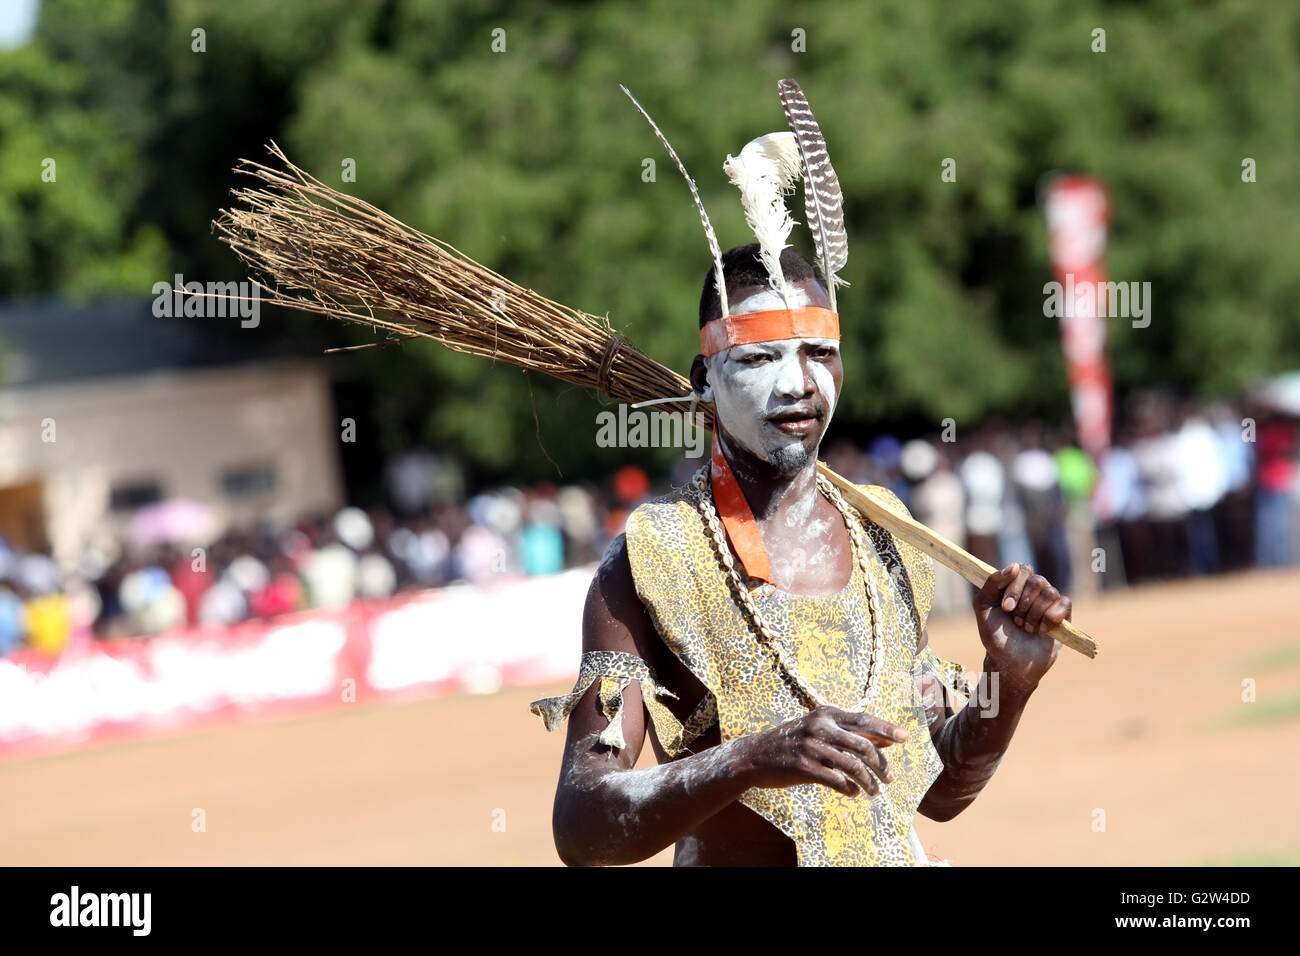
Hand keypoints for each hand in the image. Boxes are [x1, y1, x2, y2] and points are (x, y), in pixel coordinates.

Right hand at [731, 705, 909, 796]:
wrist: (755, 755)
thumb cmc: (794, 742)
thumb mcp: (820, 731)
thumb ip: (851, 735)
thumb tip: (885, 742)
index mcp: (826, 713)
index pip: (864, 720)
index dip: (887, 728)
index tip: (905, 737)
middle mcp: (820, 727)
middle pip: (863, 745)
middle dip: (881, 764)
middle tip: (890, 778)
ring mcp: (811, 747)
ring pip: (852, 766)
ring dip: (868, 782)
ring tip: (873, 791)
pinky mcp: (803, 767)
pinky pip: (836, 780)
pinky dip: (850, 789)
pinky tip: (853, 793)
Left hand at [973, 563, 1067, 692]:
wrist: (1010, 663)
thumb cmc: (995, 635)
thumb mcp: (983, 607)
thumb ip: (991, 583)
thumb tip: (1014, 565)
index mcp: (1014, 585)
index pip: (1022, 570)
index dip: (1015, 587)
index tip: (1006, 608)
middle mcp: (1033, 590)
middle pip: (1037, 580)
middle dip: (1024, 604)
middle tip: (1016, 621)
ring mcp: (1049, 602)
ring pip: (1050, 592)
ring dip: (1035, 614)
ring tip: (1027, 628)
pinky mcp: (1063, 615)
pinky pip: (1065, 603)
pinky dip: (1051, 617)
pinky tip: (1043, 630)